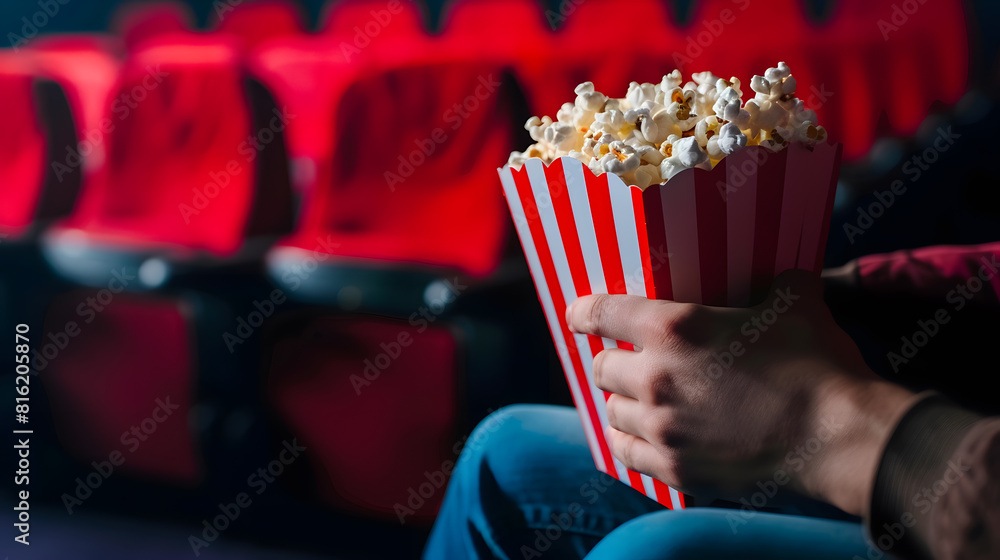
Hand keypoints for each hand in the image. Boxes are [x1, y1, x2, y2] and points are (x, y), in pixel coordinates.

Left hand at [566, 269, 915, 514]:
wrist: (837, 437)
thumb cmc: (816, 363)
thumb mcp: (793, 304)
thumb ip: (773, 283)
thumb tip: (782, 274)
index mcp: (673, 328)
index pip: (600, 313)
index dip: (582, 312)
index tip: (576, 315)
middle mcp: (655, 378)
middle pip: (602, 368)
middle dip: (612, 362)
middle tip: (629, 363)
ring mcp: (663, 427)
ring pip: (612, 412)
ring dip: (622, 403)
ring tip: (639, 401)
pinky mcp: (676, 468)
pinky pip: (628, 454)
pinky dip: (629, 442)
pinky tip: (637, 437)